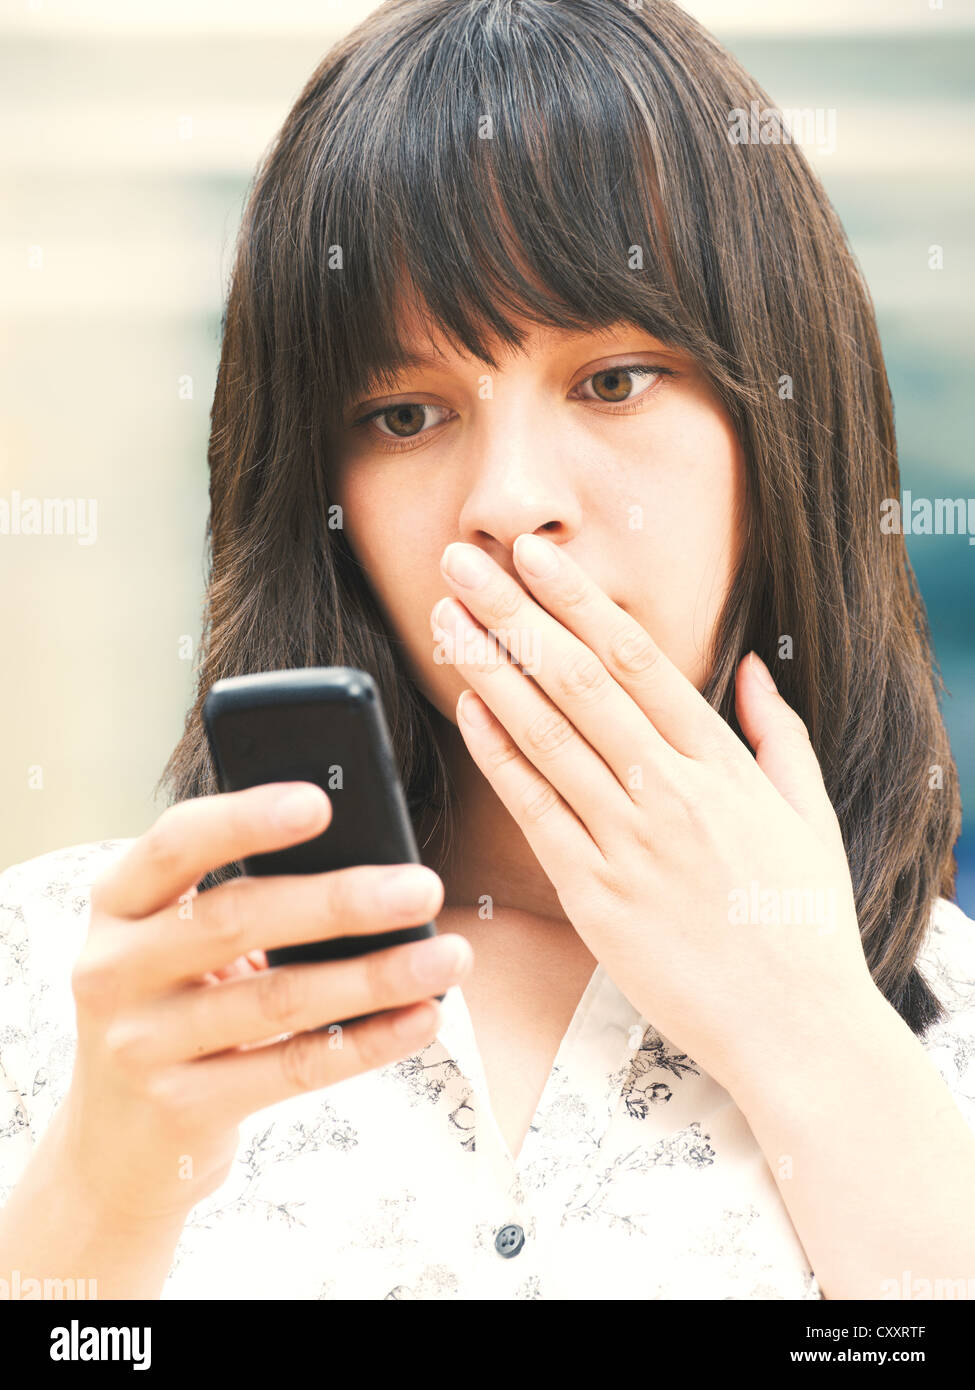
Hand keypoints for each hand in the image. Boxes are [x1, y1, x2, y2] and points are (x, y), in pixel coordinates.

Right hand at [59, 783, 469, 1223]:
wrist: (109, 1149)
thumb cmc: (172, 1010)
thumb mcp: (173, 945)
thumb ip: (239, 899)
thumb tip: (372, 863)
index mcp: (119, 903)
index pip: (177, 843)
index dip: (246, 819)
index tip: (320, 802)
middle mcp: (115, 968)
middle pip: (239, 918)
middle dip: (342, 901)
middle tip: (424, 887)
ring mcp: (142, 1044)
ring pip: (279, 999)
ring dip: (377, 976)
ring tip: (449, 957)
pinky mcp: (182, 1109)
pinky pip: (294, 1068)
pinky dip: (367, 1041)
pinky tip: (421, 1018)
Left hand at [431, 533, 876, 1095]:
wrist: (794, 1026)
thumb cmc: (802, 920)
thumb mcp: (809, 815)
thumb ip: (778, 733)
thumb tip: (753, 667)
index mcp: (720, 764)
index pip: (637, 658)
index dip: (577, 600)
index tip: (533, 554)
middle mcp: (668, 792)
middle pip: (577, 682)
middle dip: (513, 614)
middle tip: (462, 561)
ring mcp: (626, 843)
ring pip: (544, 736)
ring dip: (488, 670)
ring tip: (446, 618)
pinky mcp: (593, 894)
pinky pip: (535, 810)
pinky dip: (498, 755)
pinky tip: (467, 708)